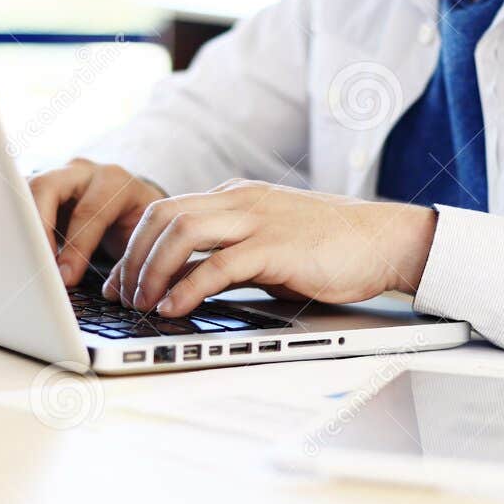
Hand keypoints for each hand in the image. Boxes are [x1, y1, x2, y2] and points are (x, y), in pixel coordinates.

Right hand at [27, 158, 164, 286]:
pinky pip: (18, 199)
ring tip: (23, 258)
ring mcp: (58, 174)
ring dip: (20, 224)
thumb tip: (110, 291)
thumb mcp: (142, 238)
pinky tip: (18, 249)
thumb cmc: (137, 223)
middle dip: (37, 228)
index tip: (66, 278)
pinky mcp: (40, 185)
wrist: (133, 203)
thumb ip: (126, 259)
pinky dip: (15, 223)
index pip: (89, 212)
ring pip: (26, 189)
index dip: (76, 248)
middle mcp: (83, 171)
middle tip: (36, 264)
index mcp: (115, 181)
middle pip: (47, 187)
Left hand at [103, 179, 437, 315]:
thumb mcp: (267, 246)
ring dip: (152, 271)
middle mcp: (240, 201)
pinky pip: (218, 263)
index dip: (132, 247)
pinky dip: (188, 287)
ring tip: (145, 303)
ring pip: (180, 233)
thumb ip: (227, 256)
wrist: (385, 241)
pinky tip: (175, 307)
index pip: (165, 211)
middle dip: (132, 258)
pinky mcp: (277, 247)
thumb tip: (184, 284)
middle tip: (122, 295)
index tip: (118, 280)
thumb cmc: (331, 248)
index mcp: (235, 197)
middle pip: (162, 217)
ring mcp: (258, 220)